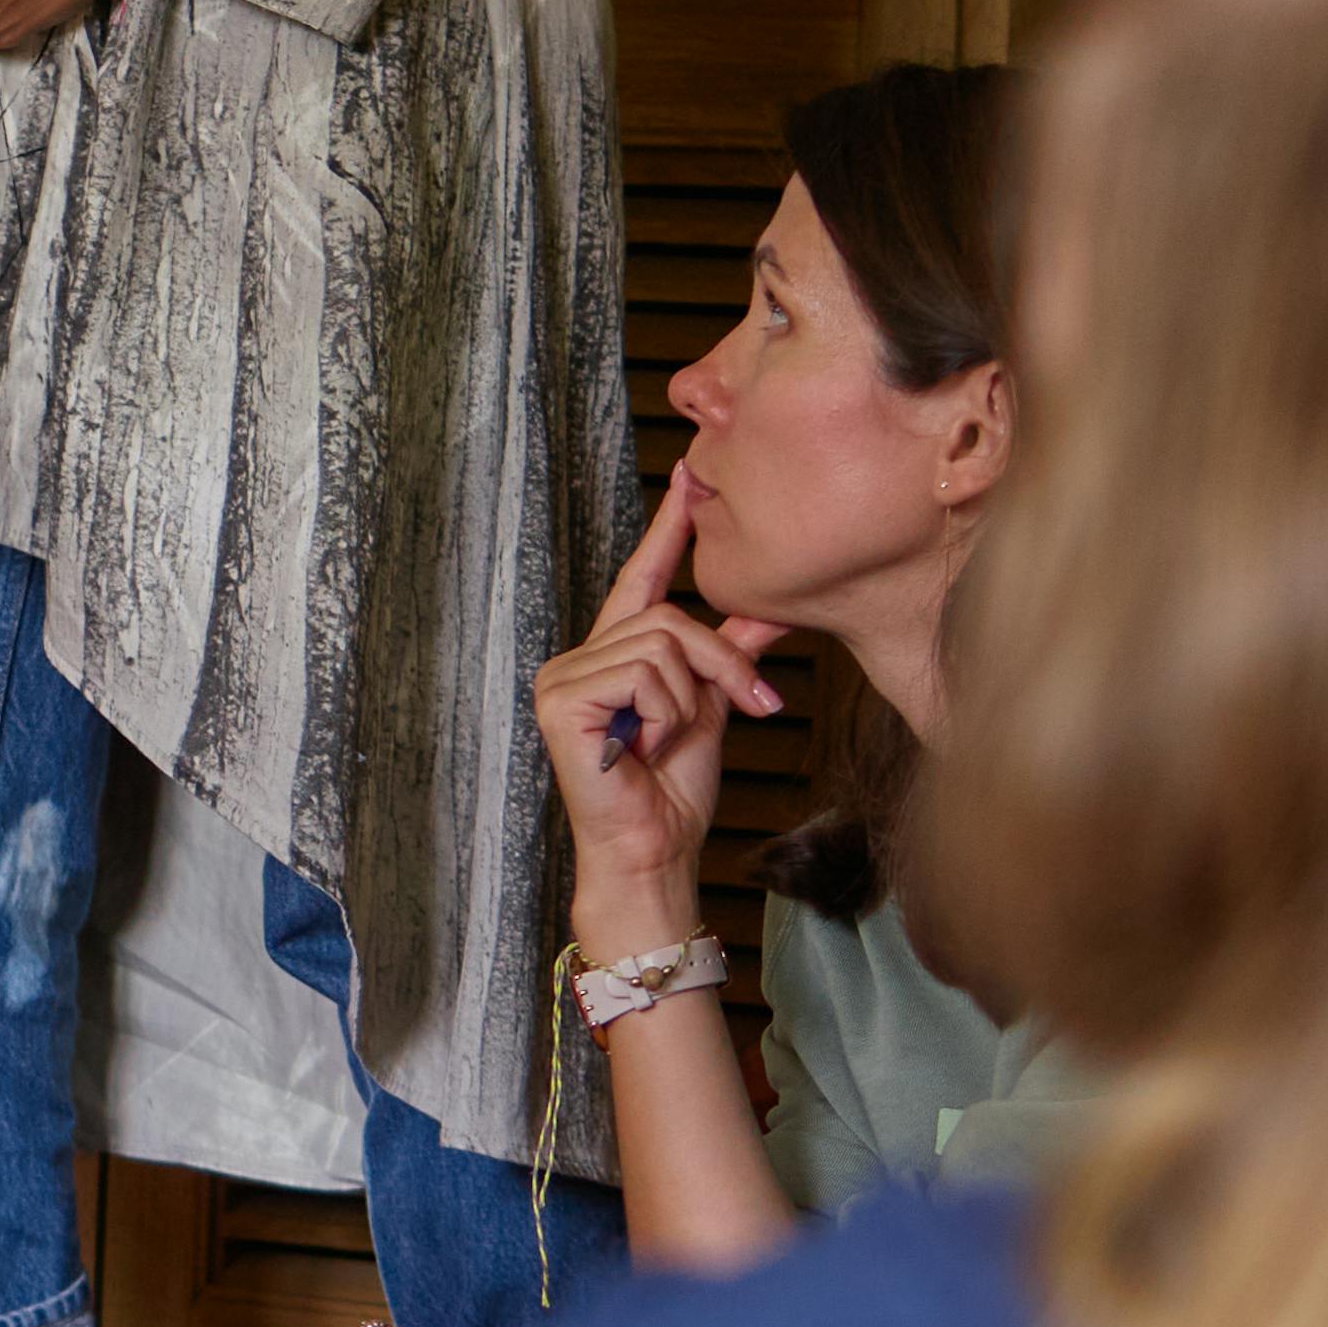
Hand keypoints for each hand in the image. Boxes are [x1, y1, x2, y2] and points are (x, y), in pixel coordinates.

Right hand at [538, 473, 786, 927]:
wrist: (655, 847)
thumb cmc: (674, 789)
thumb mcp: (712, 706)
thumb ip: (728, 654)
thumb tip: (767, 607)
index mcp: (613, 655)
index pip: (641, 577)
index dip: (666, 529)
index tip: (689, 478)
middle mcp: (581, 657)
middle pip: (669, 616)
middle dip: (721, 662)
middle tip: (752, 704)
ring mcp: (564, 676)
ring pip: (661, 645)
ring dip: (691, 698)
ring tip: (671, 739)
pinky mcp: (561, 700)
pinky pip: (641, 675)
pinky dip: (664, 713)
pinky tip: (643, 745)